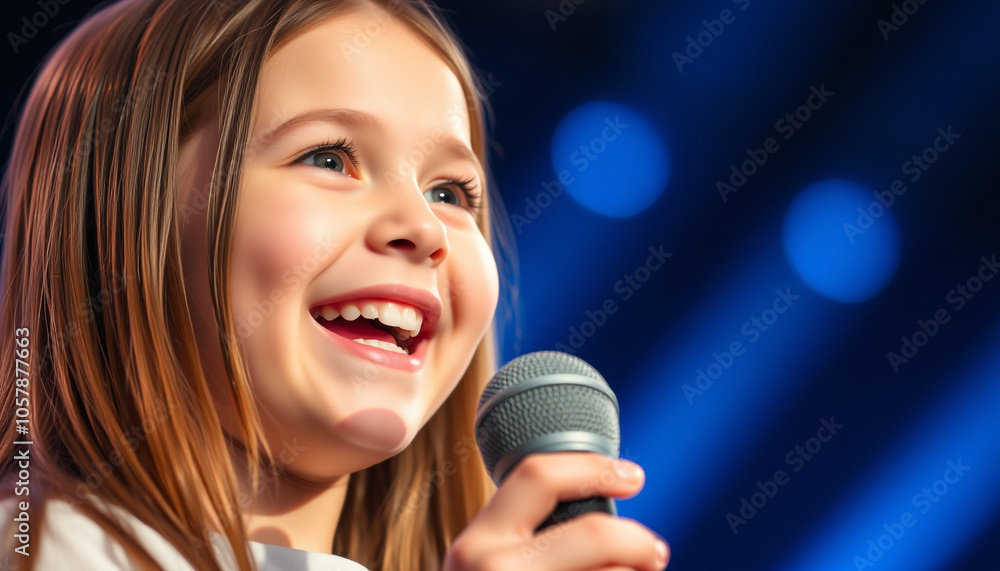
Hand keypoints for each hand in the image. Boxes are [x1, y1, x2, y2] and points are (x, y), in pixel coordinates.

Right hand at [443, 452, 668, 570]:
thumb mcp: (484, 570)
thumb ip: (520, 541)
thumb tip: (601, 516)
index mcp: (476, 545)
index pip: (537, 477)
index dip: (593, 467)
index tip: (632, 476)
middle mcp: (492, 569)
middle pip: (594, 533)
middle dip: (637, 539)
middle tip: (655, 552)